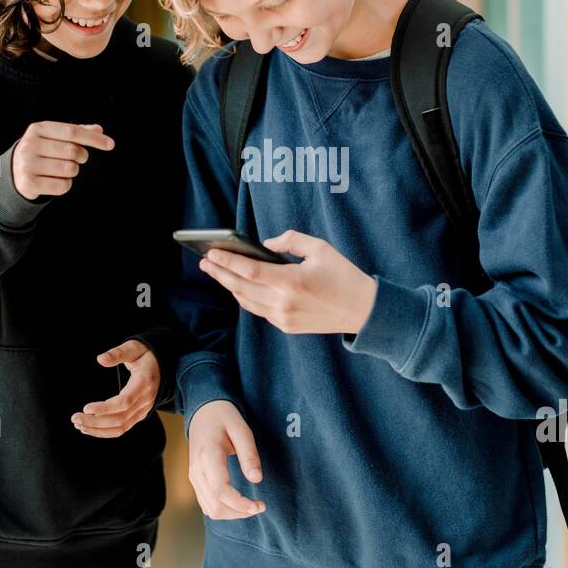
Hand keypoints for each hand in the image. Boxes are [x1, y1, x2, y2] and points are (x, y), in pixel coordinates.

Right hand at [11, 121, 114, 199]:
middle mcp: (30, 145)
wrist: (14, 172)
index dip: (93, 138)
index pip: (72, 131)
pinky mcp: (29, 183)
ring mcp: (28, 165)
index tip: (110, 144)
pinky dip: (65, 185)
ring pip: (70, 170)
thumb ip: (77, 132)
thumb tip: (99, 129)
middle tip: (75, 159)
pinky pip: (63, 186)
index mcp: (38, 129)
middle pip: (73, 151)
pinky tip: (54, 180)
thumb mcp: (54, 137)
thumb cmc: (42, 151)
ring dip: (72, 171)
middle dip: (81, 157)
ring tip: (61, 169)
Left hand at [70, 339, 158, 437]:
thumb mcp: (134, 348)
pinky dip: (105, 432)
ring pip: (120, 428)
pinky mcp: (139, 415)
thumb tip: (100, 359)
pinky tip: (89, 428)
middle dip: (95, 422)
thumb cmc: (146, 355)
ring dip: (98, 430)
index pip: (124, 402)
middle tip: (75, 418)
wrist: (162, 365)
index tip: (86, 408)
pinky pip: (122, 428)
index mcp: (144, 383)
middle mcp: (145, 401)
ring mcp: (143, 410)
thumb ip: (118, 353)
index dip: (105, 408)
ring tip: (79, 425)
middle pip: (120, 419)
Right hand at [187, 401, 265, 519]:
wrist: (203, 411)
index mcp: (207, 456)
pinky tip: (238, 503)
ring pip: (209, 509)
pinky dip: (223, 509)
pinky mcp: (196, 480)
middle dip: (238, 513)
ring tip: (251, 506)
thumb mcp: (241, 429)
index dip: (240, 504)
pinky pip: (206, 503)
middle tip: (259, 507)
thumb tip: (257, 479)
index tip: (259, 506)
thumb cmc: (223, 417)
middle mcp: (197, 470)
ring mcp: (194, 477)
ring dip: (232, 514)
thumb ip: (249, 454)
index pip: (220, 491)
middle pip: (214, 506)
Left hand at [198, 230, 377, 334]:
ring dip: (230, 286)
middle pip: (241, 288)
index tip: (211, 253)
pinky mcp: (287, 326)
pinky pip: (259, 310)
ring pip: (247, 301)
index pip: (249, 271)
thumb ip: (290, 240)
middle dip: (220, 273)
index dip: (227, 261)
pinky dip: (246, 297)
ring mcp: (284, 318)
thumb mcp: (321, 248)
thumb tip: (266, 244)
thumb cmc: (344, 275)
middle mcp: (284, 303)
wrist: (363, 311)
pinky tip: (239, 287)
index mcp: (292, 282)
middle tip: (204, 261)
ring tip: (217, 271)